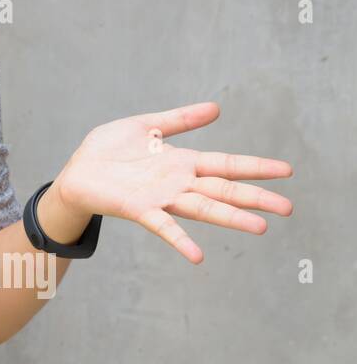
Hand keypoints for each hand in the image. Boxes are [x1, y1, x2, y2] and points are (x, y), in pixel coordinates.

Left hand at [52, 101, 292, 263]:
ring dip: (231, 218)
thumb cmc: (108, 151)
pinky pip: (163, 226)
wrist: (75, 172)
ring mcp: (161, 198)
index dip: (255, 167)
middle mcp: (178, 183)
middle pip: (224, 190)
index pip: (227, 164)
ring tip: (261, 227)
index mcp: (182, 162)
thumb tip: (217, 107)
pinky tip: (197, 256)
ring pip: (203, 209)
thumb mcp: (145, 126)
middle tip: (288, 207)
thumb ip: (179, 120)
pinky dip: (180, 240)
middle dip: (256, 198)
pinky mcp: (139, 209)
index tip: (287, 170)